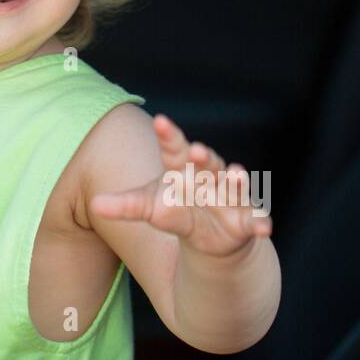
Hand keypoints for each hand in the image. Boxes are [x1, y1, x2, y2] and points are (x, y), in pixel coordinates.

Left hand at [89, 114, 272, 258]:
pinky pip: (256, 221)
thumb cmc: (177, 209)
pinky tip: (265, 227)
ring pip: (234, 187)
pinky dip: (261, 223)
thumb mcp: (149, 207)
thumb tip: (95, 204)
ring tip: (235, 173)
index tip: (159, 122)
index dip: (168, 136)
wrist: (210, 237)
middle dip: (204, 157)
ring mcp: (230, 198)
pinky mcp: (246, 222)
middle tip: (197, 150)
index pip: (174, 148)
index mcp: (183, 169)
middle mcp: (209, 178)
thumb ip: (125, 206)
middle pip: (207, 164)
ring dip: (236, 181)